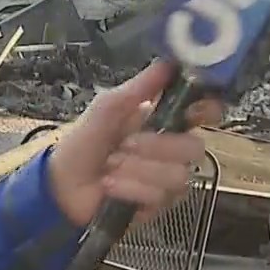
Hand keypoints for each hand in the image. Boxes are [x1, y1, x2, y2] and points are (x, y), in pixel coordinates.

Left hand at [45, 60, 218, 227]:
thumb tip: (167, 63)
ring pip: (178, 175)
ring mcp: (167, 179)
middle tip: (125, 144)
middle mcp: (171, 149)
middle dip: (157, 146)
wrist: (61, 186)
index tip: (198, 110)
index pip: (202, 112)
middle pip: (194, 147)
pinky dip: (130, 188)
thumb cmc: (84, 143)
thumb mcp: (105, 109)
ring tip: (110, 167)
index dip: (208, 110)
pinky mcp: (158, 205)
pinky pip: (159, 196)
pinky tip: (110, 186)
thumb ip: (137, 89)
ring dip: (138, 170)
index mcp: (162, 119)